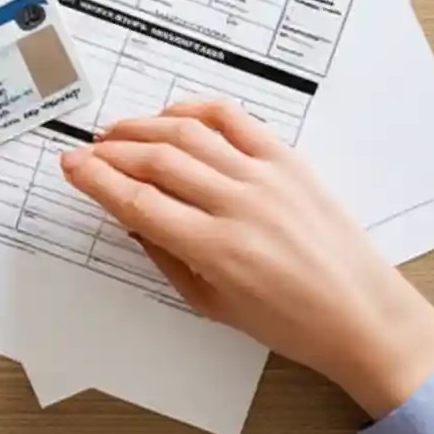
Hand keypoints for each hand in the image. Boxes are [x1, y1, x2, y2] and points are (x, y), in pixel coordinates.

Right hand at [60, 101, 433, 418]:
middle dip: (111, 151)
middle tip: (87, 150)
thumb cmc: (290, 323)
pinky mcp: (289, 161)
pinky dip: (196, 110)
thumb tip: (130, 217)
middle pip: (156, 161)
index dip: (96, 180)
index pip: (137, 201)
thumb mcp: (212, 305)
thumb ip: (166, 257)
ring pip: (189, 134)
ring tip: (118, 132)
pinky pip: (235, 120)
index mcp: (216, 250)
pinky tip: (172, 116)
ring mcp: (266, 177)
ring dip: (144, 127)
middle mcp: (238, 205)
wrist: (361, 313)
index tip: (72, 167)